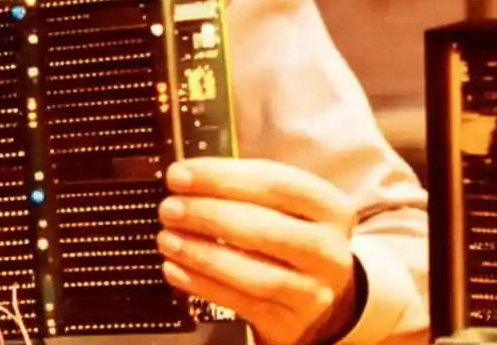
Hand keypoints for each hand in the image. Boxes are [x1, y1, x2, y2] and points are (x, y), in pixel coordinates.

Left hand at [157, 158, 359, 344]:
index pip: (276, 184)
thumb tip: (188, 177)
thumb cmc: (292, 238)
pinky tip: (174, 268)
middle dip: (206, 215)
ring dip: (200, 253)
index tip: (180, 174)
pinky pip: (239, 302)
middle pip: (262, 228)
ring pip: (252, 272)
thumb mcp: (287, 208)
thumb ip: (244, 189)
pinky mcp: (289, 321)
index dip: (222, 177)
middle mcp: (327, 250)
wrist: (325, 300)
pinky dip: (200, 283)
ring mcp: (312, 291)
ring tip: (167, 239)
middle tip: (169, 208)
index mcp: (330, 209)